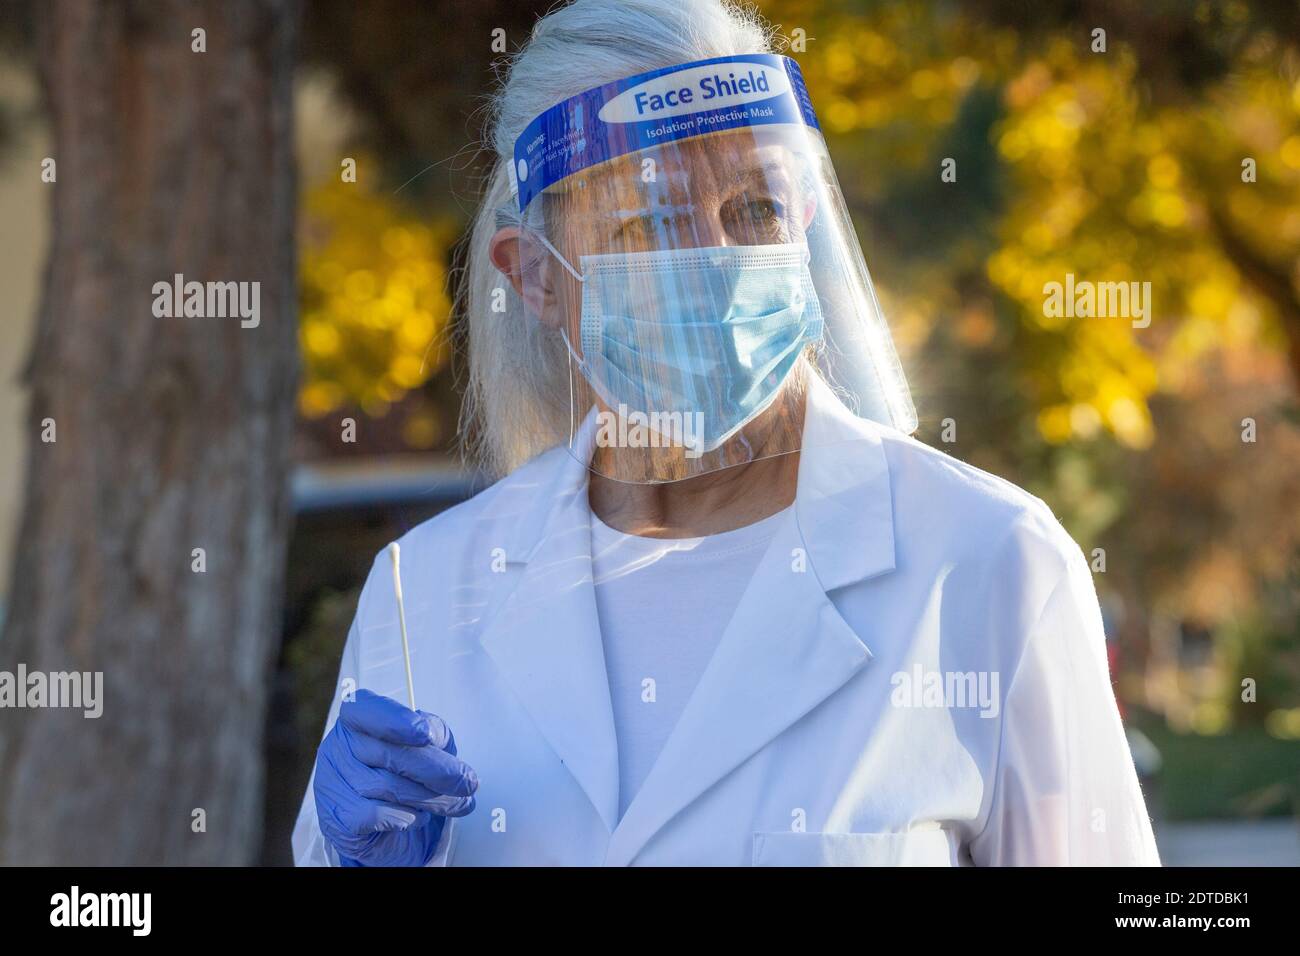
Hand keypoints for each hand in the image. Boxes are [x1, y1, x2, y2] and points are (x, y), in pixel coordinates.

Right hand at [313, 689, 478, 865]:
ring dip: (429, 798)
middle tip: (469, 783)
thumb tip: (439, 743)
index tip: (426, 734)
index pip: (368, 710)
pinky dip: (405, 817)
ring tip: (455, 804)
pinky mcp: (335, 816)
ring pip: (386, 786)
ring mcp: (331, 781)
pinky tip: (418, 817)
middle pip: (389, 753)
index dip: (396, 721)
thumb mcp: (427, 745)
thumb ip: (434, 735)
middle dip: (436, 769)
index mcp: (359, 716)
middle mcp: (339, 745)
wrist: (388, 826)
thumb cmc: (409, 773)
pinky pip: (375, 815)